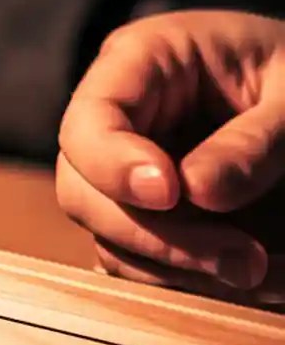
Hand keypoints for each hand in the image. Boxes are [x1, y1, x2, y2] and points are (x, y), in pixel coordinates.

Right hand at [57, 9, 284, 304]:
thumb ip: (255, 139)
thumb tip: (197, 194)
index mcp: (141, 62)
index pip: (89, 121)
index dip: (113, 164)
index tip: (169, 193)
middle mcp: (117, 123)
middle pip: (83, 192)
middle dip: (154, 235)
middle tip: (240, 260)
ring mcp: (123, 178)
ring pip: (110, 240)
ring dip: (179, 270)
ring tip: (261, 273)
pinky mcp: (145, 220)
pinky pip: (140, 265)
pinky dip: (187, 282)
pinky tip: (249, 278)